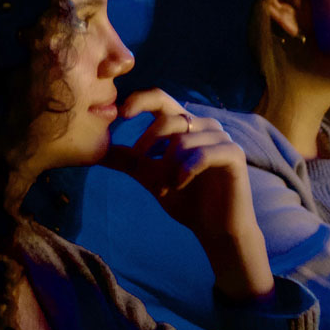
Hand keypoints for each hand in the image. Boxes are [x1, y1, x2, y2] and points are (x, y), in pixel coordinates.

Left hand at [100, 88, 273, 298]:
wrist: (216, 230)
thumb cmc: (185, 200)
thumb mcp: (149, 177)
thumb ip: (127, 161)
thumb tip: (95, 151)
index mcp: (184, 126)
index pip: (160, 99)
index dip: (140, 100)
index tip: (120, 114)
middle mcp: (204, 126)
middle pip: (169, 117)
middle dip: (148, 140)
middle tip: (139, 162)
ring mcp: (222, 138)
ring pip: (182, 139)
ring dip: (167, 166)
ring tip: (166, 186)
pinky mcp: (234, 155)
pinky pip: (202, 153)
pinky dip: (185, 170)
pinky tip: (179, 184)